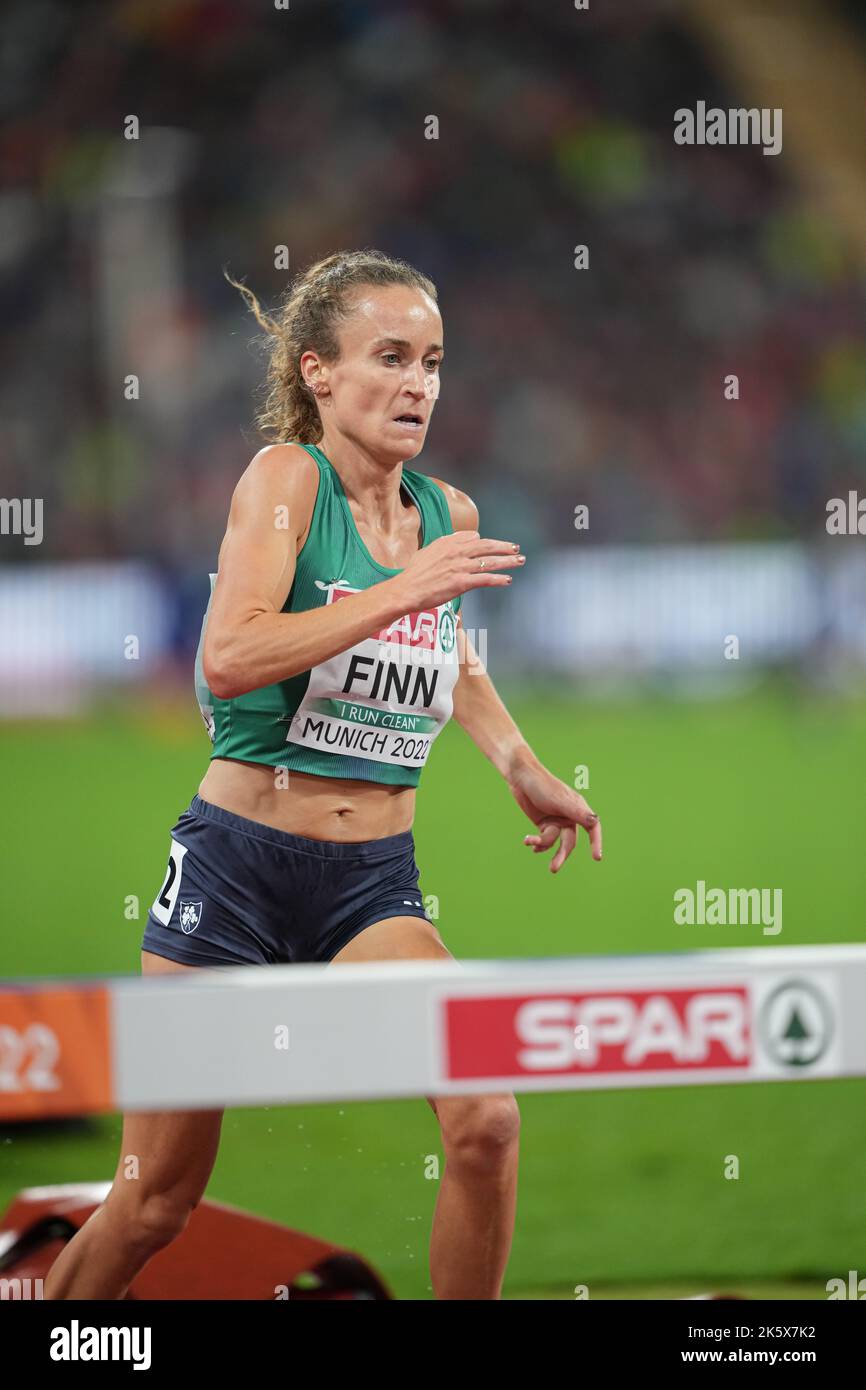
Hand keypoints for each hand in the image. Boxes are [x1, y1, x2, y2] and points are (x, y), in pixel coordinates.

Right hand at [394, 530, 524, 611]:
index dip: (484, 542)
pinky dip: (499, 579)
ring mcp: (460, 567)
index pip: (473, 537)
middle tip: (516, 548)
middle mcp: (456, 552)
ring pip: (490, 561)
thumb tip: (454, 542)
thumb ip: (443, 546)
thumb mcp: (427, 551)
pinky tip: (508, 580)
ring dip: (508, 561)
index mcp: (447, 543)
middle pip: (486, 546)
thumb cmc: (413, 574)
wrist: (406, 589)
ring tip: (520, 561)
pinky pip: (486, 579)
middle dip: (504, 546)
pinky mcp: (462, 582)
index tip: (491, 545)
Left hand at [508, 756, 601, 873]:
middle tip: (553, 869)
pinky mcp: (544, 823)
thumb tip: (595, 822)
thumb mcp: (560, 800)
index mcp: (578, 808)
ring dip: (543, 844)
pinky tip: (529, 843)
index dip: (596, 843)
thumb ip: (577, 812)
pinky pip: (544, 839)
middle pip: (569, 842)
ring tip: (529, 843)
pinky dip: (537, 843)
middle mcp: (569, 816)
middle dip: (561, 855)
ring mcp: (556, 821)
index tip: (596, 858)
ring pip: (554, 841)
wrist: (521, 777)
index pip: (592, 828)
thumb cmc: (542, 785)